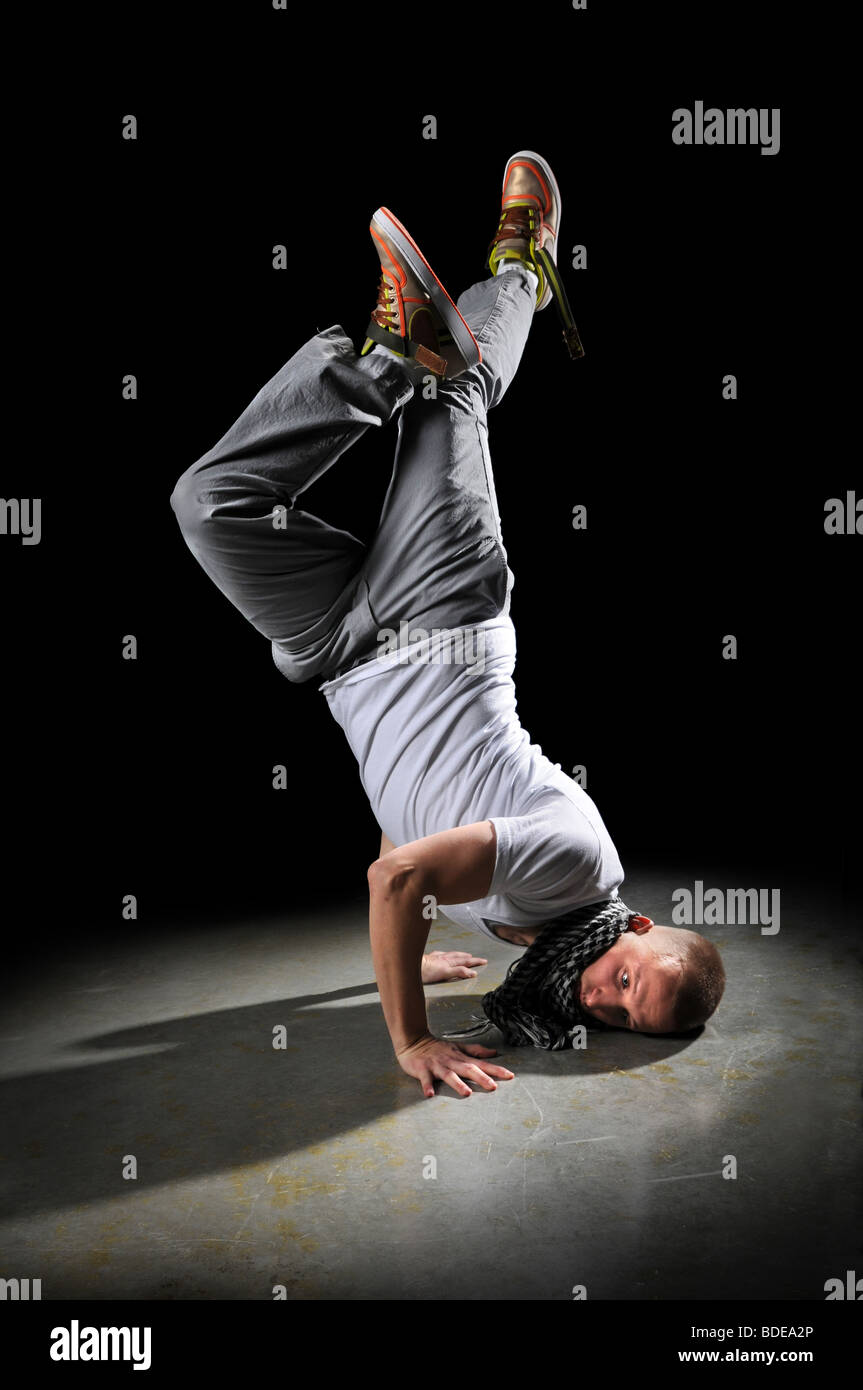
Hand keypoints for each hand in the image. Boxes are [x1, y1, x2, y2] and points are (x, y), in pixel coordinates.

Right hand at [396, 1032, 514, 1098]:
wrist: (413, 1041)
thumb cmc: (438, 1048)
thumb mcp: (459, 1047)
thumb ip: (476, 1050)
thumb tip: (494, 1054)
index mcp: (460, 1057)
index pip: (481, 1063)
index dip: (495, 1069)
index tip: (510, 1076)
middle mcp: (451, 1061)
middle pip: (468, 1069)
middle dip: (481, 1078)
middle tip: (493, 1087)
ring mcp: (437, 1065)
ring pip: (449, 1075)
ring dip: (457, 1084)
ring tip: (466, 1093)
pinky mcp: (422, 1069)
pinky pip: (425, 1079)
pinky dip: (427, 1086)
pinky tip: (430, 1094)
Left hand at [421, 950, 487, 983]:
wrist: (409, 965)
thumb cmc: (425, 971)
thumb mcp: (445, 973)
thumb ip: (459, 972)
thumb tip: (472, 972)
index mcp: (449, 961)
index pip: (465, 961)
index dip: (475, 962)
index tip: (484, 961)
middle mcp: (444, 958)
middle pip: (460, 957)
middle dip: (469, 958)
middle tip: (477, 958)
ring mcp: (436, 957)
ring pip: (451, 954)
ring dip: (459, 955)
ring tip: (464, 955)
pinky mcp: (429, 958)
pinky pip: (441, 955)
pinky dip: (446, 955)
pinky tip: (443, 955)